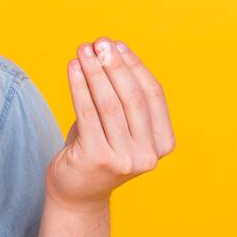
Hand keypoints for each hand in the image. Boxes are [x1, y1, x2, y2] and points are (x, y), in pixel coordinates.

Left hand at [45, 37, 174, 209]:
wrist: (77, 193)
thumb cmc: (97, 150)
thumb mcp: (117, 124)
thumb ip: (122, 95)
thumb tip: (113, 49)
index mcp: (163, 143)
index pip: (153, 95)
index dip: (136, 66)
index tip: (118, 45)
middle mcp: (148, 154)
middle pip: (132, 97)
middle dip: (115, 65)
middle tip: (99, 42)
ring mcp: (124, 159)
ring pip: (109, 103)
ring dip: (95, 72)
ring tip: (83, 50)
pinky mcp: (96, 158)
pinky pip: (87, 113)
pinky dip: (80, 86)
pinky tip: (73, 68)